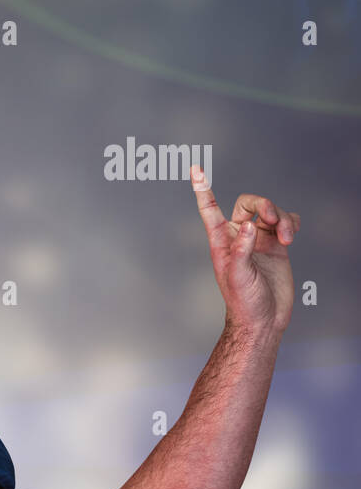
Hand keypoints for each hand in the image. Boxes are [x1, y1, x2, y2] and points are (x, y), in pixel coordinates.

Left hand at [191, 165, 298, 334]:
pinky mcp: (277, 245)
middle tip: (271, 220)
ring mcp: (259, 239)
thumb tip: (250, 226)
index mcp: (221, 241)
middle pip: (249, 202)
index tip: (195, 169)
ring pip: (270, 211)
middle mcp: (239, 236)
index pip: (210, 209)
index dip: (203, 189)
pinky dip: (291, 222)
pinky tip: (291, 235)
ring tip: (287, 238)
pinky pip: (285, 221)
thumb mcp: (238, 276)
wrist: (264, 319)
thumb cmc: (244, 302)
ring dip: (282, 217)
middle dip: (263, 204)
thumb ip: (242, 250)